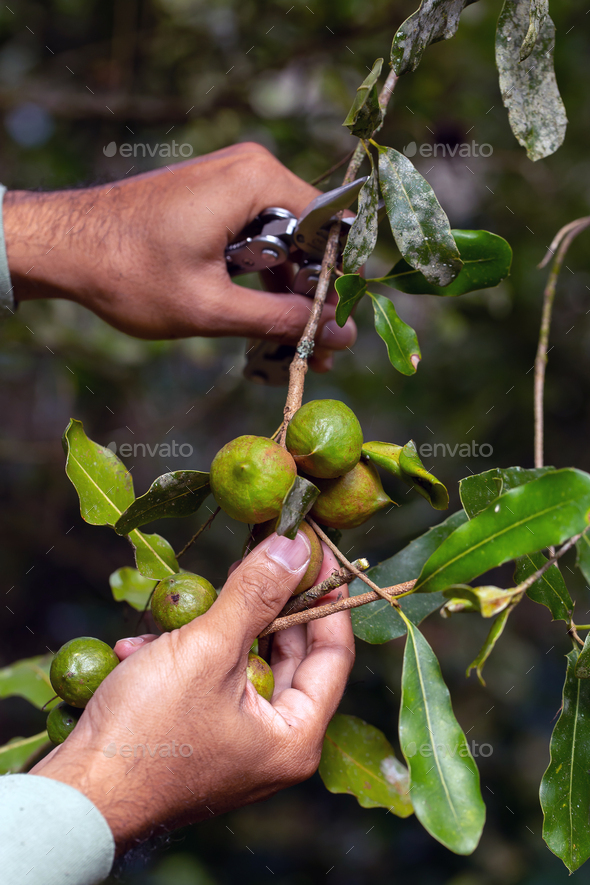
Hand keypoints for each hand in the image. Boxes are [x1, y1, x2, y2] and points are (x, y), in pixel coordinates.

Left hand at [3, 143, 355, 371]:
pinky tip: (266, 324)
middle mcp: (251, 170)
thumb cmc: (129, 273)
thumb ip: (280, 319)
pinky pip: (257, 241)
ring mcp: (231, 182)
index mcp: (257, 181)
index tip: (339, 329)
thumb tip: (340, 334)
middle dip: (313, 296)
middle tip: (320, 351)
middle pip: (309, 238)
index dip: (337, 283)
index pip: (329, 230)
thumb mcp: (211, 307)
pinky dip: (261, 281)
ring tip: (297, 349)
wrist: (62, 247)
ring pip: (284, 245)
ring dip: (288, 295)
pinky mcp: (215, 201)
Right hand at [30, 531, 354, 852]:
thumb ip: (256, 594)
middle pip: (288, 655)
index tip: (317, 551)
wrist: (78, 796)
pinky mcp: (199, 738)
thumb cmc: (148, 730)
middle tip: (255, 557)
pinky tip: (140, 646)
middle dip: (263, 606)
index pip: (333, 653)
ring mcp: (236, 744)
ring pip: (241, 664)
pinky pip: (208, 683)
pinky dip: (183, 657)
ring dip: (212, 629)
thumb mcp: (207, 649)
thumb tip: (295, 548)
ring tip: (180, 608)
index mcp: (294, 737)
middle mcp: (273, 746)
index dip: (327, 596)